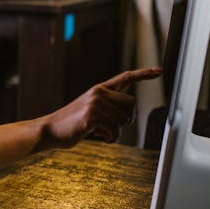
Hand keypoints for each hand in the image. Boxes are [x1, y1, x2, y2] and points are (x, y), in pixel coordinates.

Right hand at [42, 67, 161, 146]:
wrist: (50, 130)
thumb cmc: (71, 123)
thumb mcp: (90, 109)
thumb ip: (108, 107)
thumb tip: (127, 114)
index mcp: (99, 89)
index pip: (126, 77)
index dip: (144, 74)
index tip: (159, 71)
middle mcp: (99, 93)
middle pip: (132, 104)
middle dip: (128, 118)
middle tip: (114, 126)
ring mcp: (95, 104)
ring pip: (125, 119)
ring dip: (117, 131)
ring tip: (104, 132)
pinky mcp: (92, 116)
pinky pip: (114, 130)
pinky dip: (110, 138)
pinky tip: (99, 136)